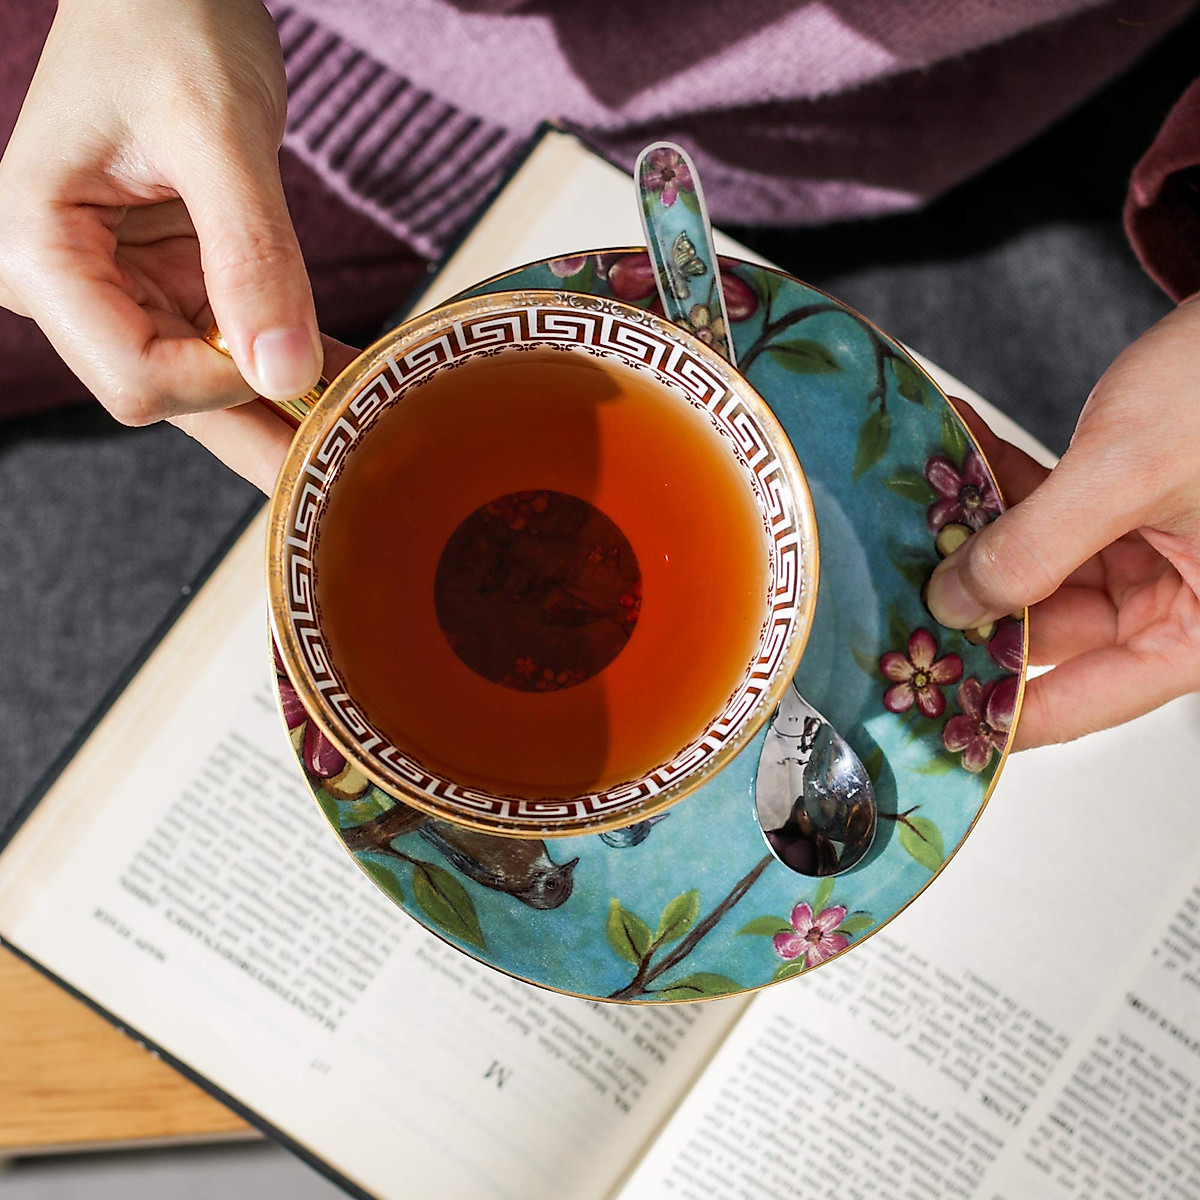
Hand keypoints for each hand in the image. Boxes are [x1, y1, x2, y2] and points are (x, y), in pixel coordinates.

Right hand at [0, 0, 326, 489]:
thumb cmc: (166, 19)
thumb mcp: (218, 131)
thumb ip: (253, 255)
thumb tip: (286, 373)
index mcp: (39, 249)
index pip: (135, 377)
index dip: (222, 385)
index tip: (294, 360)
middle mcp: (66, 284)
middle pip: (171, 396)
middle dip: (260, 428)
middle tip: (343, 480)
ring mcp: (116, 288)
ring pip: (205, 385)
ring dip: (282, 404)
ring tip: (360, 430)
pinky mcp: (164, 281)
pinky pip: (230, 345)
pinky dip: (288, 362)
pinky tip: (345, 379)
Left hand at [927, 295, 1199, 747]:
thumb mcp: (1128, 473)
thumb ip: (1037, 547)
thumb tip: (954, 603)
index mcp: (1198, 629)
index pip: (1083, 699)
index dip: (1000, 713)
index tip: (923, 718)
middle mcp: (1175, 602)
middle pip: (1048, 632)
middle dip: (969, 603)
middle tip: (890, 591)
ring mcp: (1148, 554)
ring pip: (1036, 570)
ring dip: (978, 535)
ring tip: (915, 511)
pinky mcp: (1125, 508)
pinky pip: (1048, 514)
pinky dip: (1005, 486)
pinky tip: (958, 449)